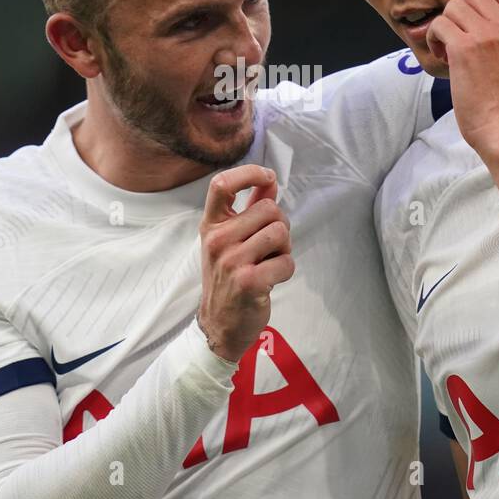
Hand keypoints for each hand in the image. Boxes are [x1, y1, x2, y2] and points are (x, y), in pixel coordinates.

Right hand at [196, 164, 293, 362]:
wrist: (220, 324)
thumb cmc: (228, 278)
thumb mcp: (231, 241)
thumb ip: (250, 209)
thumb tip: (269, 181)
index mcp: (211, 226)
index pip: (221, 185)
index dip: (249, 173)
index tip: (267, 177)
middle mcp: (217, 240)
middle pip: (268, 208)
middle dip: (279, 225)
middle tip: (270, 246)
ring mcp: (231, 261)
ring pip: (279, 232)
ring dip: (284, 248)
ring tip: (270, 261)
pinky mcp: (249, 282)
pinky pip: (286, 261)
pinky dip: (286, 269)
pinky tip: (272, 279)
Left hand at [426, 0, 498, 159]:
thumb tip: (483, 20)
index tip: (475, 21)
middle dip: (460, 12)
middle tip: (458, 36)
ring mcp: (487, 36)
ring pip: (453, 6)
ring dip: (445, 25)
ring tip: (447, 48)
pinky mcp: (464, 48)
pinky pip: (439, 24)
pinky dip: (433, 37)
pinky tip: (441, 56)